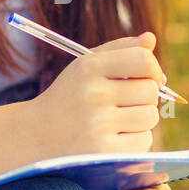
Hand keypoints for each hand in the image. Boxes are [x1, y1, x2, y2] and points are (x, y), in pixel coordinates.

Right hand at [28, 31, 165, 158]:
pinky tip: (113, 138)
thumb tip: (151, 38)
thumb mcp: (86, 67)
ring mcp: (98, 125)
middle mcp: (93, 94)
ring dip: (140, 119)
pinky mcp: (103, 151)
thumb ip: (120, 50)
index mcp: (89, 67)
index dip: (153, 69)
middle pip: (150, 91)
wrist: (34, 135)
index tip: (147, 78)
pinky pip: (143, 141)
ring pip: (150, 117)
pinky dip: (135, 140)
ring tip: (116, 121)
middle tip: (124, 102)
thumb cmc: (69, 97)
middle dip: (144, 97)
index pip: (143, 60)